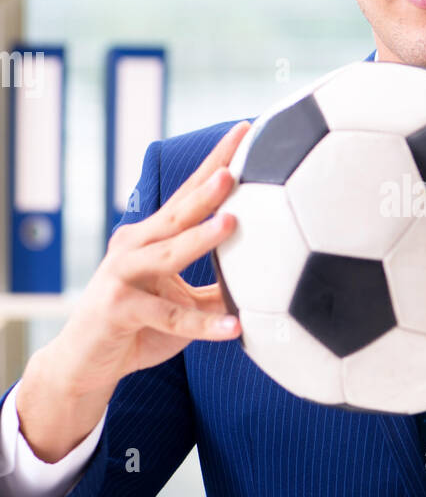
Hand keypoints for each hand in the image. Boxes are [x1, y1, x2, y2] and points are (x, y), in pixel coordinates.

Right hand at [48, 120, 249, 398]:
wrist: (85, 364)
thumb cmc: (139, 327)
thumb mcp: (182, 304)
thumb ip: (217, 290)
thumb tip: (269, 284)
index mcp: (151, 237)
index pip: (188, 194)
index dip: (216, 164)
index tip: (246, 133)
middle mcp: (134, 247)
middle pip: (177, 212)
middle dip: (208, 187)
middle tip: (236, 165)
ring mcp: (123, 276)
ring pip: (167, 254)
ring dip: (199, 239)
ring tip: (231, 223)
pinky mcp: (119, 310)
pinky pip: (169, 316)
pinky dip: (203, 324)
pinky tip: (234, 328)